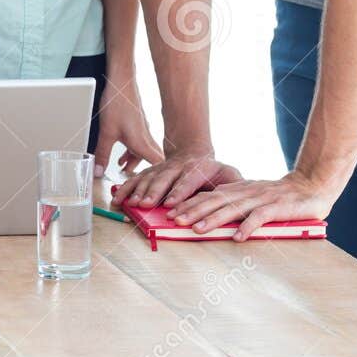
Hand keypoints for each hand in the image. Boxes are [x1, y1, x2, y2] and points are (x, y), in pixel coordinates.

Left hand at [90, 67, 164, 176]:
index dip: (159, 182)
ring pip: (144, 153)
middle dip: (145, 175)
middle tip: (138, 187)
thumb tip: (97, 172)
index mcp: (142, 144)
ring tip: (123, 171)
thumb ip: (101, 154)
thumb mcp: (106, 132)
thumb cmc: (117, 104)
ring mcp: (143, 132)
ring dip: (135, 163)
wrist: (122, 82)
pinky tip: (121, 156)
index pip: (158, 168)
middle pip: (152, 163)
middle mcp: (146, 139)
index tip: (155, 192)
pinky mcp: (138, 126)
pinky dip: (132, 153)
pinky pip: (139, 145)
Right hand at [111, 150, 242, 209]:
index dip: (179, 191)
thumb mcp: (230, 174)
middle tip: (147, 205)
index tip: (172, 204)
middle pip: (165, 178)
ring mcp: (162, 167)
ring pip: (149, 177)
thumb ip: (235, 185)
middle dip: (155, 192)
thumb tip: (238, 197)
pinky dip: (126, 189)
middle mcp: (178, 165)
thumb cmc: (215, 171)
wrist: (194, 152)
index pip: (188, 179)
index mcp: (199, 167)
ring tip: (134, 203)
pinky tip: (118, 199)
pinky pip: (136, 179)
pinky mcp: (151, 172)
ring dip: (139, 191)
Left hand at [163, 171, 340, 240]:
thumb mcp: (252, 197)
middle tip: (173, 221)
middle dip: (192, 211)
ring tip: (196, 230)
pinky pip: (259, 218)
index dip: (188, 204)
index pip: (207, 196)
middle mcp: (244, 192)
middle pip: (213, 201)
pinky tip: (237, 238)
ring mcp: (260, 198)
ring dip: (213, 219)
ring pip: (232, 209)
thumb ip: (234, 203)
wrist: (312, 186)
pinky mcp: (276, 207)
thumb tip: (208, 216)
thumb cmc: (279, 196)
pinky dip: (247, 227)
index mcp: (237, 189)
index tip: (170, 213)